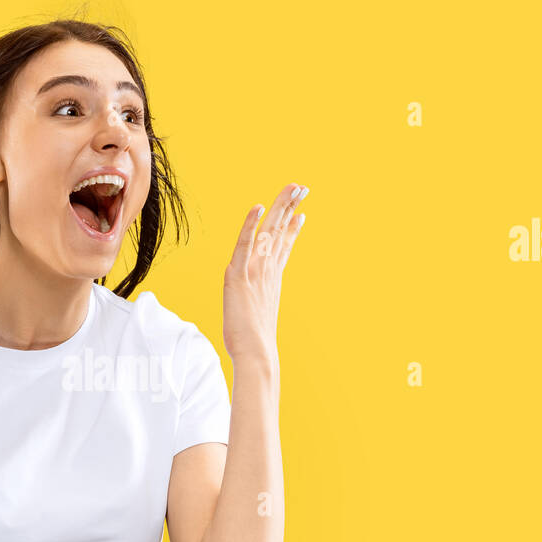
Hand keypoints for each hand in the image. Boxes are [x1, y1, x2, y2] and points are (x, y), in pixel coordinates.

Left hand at [222, 182, 307, 365]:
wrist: (256, 354)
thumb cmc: (253, 343)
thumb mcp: (257, 315)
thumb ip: (259, 302)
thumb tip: (258, 301)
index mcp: (271, 279)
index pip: (283, 246)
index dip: (292, 228)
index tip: (301, 212)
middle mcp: (267, 271)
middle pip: (281, 232)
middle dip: (291, 208)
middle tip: (302, 187)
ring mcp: (255, 271)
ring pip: (269, 231)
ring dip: (280, 207)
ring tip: (293, 187)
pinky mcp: (239, 275)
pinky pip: (245, 245)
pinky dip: (251, 225)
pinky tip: (257, 207)